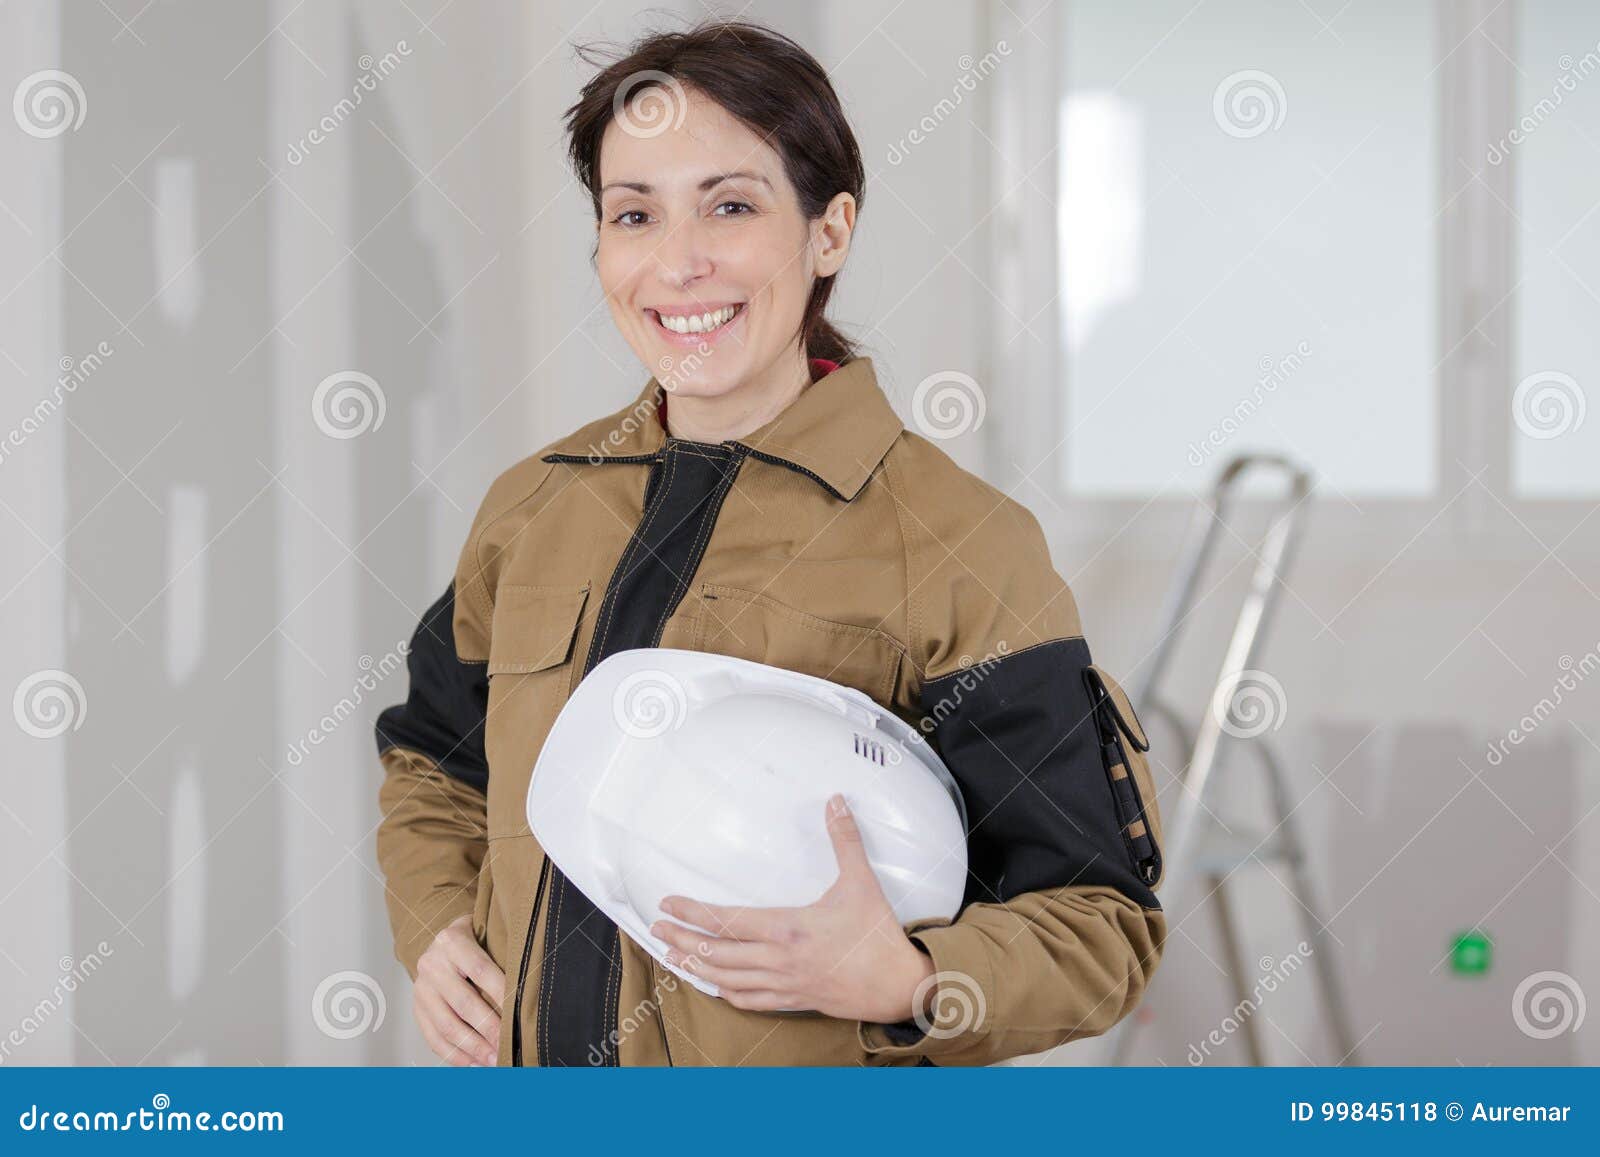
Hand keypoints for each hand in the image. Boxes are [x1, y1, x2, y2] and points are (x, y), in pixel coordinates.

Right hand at [412, 913, 503, 1065]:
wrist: (438, 942)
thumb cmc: (473, 940)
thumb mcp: (485, 933)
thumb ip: (502, 952)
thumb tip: (531, 986)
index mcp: (452, 941)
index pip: (481, 970)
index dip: (501, 995)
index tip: (518, 1015)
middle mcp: (432, 964)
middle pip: (464, 1002)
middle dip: (489, 1029)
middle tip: (508, 1046)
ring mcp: (421, 989)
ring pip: (447, 1025)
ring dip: (473, 1047)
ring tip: (494, 1060)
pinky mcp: (417, 1009)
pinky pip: (433, 1038)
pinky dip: (455, 1055)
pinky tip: (474, 1063)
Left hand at [651, 794, 936, 1023]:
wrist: (901, 986)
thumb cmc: (879, 936)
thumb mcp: (862, 882)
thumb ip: (845, 840)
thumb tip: (835, 802)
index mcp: (788, 929)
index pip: (728, 921)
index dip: (692, 914)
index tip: (668, 906)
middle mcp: (779, 960)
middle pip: (717, 953)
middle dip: (682, 942)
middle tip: (656, 931)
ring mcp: (785, 984)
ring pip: (727, 980)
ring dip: (696, 968)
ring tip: (674, 957)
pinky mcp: (796, 1000)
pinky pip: (752, 1001)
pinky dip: (727, 993)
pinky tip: (716, 986)